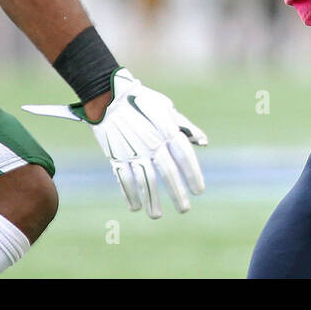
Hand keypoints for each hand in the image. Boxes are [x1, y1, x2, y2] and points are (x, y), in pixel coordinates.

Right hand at [23, 69, 207, 217]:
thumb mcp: (166, 108)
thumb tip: (203, 143)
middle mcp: (150, 141)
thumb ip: (185, 127)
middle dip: (176, 193)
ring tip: (157, 214)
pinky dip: (129, 193)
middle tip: (184, 209)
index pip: (184, 155)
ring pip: (144, 180)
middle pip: (166, 172)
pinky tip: (136, 206)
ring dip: (151, 200)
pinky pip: (123, 178)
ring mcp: (132, 149)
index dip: (192, 174)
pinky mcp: (114, 154)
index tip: (199, 191)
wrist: (107, 94)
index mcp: (165, 128)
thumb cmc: (141, 100)